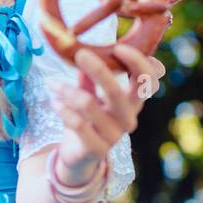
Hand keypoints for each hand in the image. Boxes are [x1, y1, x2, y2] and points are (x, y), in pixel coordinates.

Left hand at [49, 44, 166, 180]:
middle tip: (80, 54)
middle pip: (118, 91)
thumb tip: (83, 49)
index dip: (139, 63)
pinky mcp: (98, 149)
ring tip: (52, 84)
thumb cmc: (88, 119)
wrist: (79, 156)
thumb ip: (91, 76)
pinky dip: (63, 110)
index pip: (149, 81)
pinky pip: (79, 125)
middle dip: (99, 70)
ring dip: (68, 91)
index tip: (119, 47)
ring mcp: (115, 135)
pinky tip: (54, 102)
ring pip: (90, 106)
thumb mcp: (92, 94)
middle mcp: (128, 118)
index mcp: (133, 101)